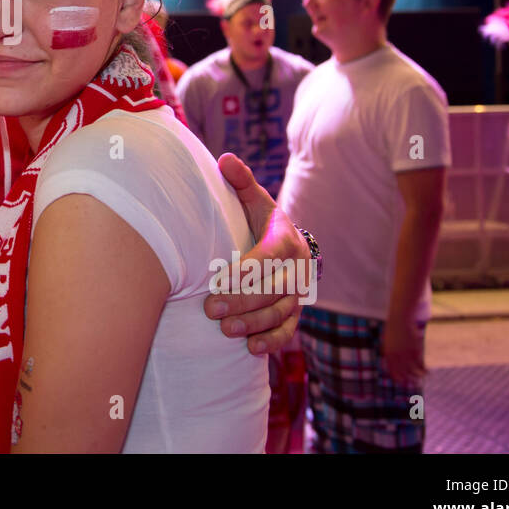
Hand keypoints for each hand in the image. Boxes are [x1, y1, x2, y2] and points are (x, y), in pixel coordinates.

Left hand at [204, 153, 310, 355]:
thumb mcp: (253, 201)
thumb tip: (225, 159)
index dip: (245, 272)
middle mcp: (297, 269)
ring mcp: (297, 294)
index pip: (270, 257)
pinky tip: (251, 349)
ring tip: (226, 331)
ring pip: (281, 313)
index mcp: (286, 239)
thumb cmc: (259, 222)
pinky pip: (288, 332)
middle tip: (211, 310)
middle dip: (243, 302)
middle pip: (274, 290)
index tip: (216, 282)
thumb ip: (240, 182)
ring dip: (255, 324)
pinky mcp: (294, 315)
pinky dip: (272, 342)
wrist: (284, 247)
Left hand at [381, 318, 424, 386]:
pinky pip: (420, 363)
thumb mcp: (388, 342)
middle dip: (410, 380)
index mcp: (388, 355)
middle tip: (415, 383)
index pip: (393, 371)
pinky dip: (424, 369)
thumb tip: (392, 363)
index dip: (398, 378)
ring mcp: (406, 353)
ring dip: (419, 376)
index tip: (403, 382)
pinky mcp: (415, 350)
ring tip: (423, 378)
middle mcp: (397, 356)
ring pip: (413, 370)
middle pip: (404, 373)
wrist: (400, 319)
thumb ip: (390, 353)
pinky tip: (428, 371)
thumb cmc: (393, 330)